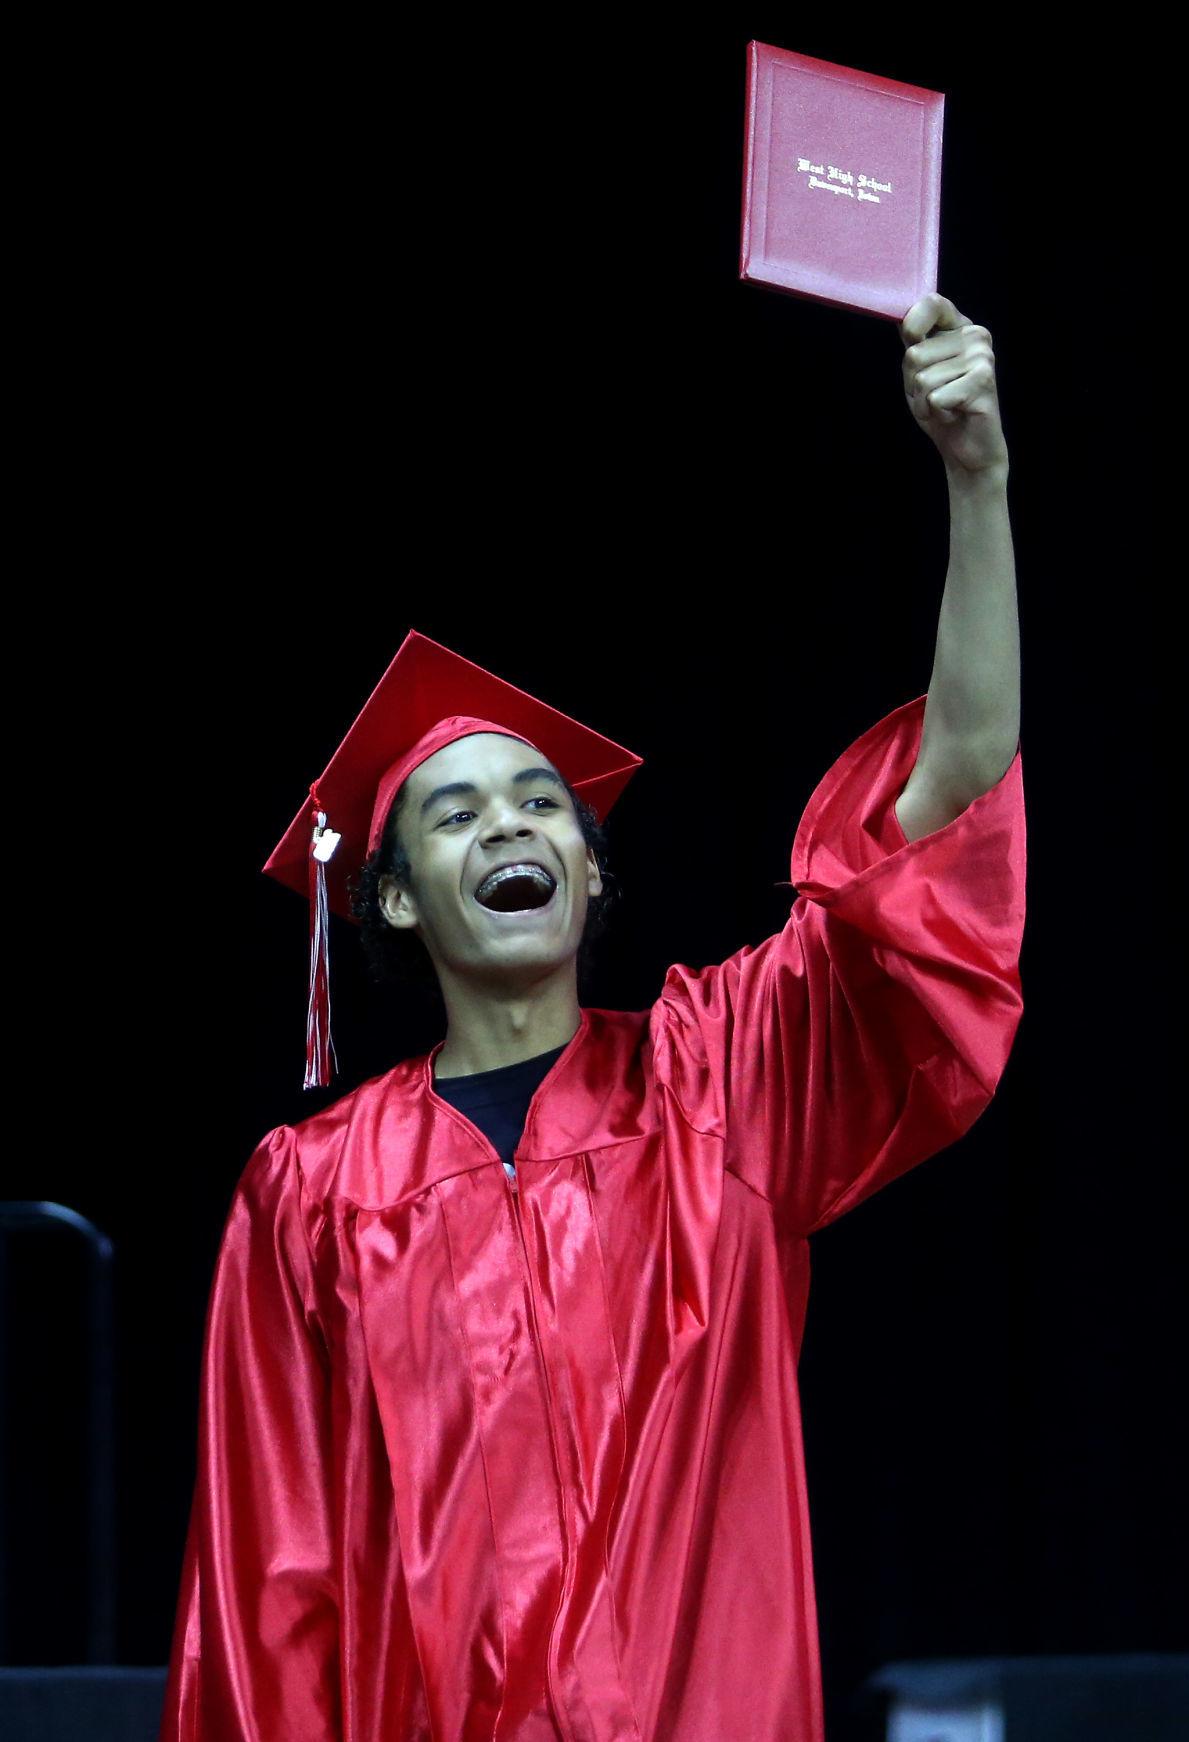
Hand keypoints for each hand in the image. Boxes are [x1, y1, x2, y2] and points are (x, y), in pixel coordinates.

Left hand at [900, 293, 1008, 478]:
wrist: (967, 448)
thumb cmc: (942, 408)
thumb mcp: (919, 371)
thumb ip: (914, 343)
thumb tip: (901, 316)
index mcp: (960, 328)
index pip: (931, 303)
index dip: (911, 324)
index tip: (911, 341)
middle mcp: (975, 336)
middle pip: (915, 354)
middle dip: (914, 383)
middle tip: (935, 394)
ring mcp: (982, 356)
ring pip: (923, 378)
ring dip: (924, 401)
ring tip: (944, 405)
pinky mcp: (983, 380)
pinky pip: (935, 396)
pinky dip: (935, 412)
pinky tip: (953, 413)